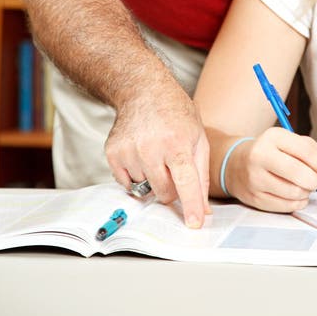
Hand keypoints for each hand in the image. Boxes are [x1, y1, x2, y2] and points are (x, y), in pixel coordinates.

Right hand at [105, 82, 209, 227]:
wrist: (143, 90)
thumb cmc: (176, 113)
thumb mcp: (198, 137)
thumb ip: (201, 175)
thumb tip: (203, 210)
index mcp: (177, 142)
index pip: (186, 181)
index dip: (191, 205)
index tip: (194, 225)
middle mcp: (151, 147)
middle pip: (164, 192)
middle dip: (172, 189)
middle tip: (173, 168)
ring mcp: (129, 150)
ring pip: (144, 189)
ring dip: (153, 180)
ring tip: (155, 153)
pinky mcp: (113, 153)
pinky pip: (126, 183)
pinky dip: (136, 176)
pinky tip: (141, 155)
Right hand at [225, 127, 316, 212]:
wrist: (236, 164)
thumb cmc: (271, 152)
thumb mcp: (289, 141)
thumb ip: (314, 153)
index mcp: (273, 136)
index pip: (306, 151)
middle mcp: (260, 155)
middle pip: (300, 173)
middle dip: (315, 181)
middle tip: (315, 181)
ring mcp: (255, 178)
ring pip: (294, 192)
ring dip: (306, 193)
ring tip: (303, 187)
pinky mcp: (254, 198)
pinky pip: (286, 206)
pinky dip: (297, 203)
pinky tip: (295, 196)